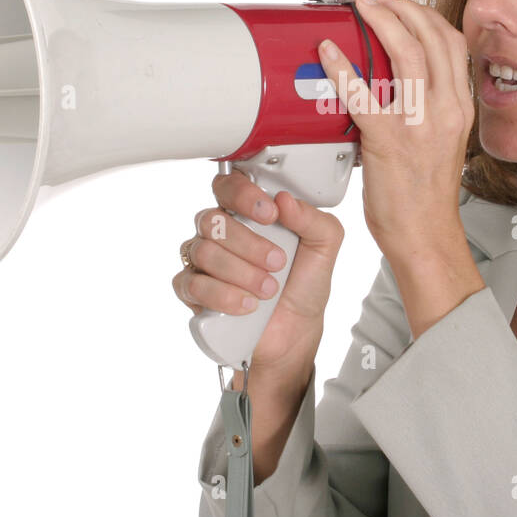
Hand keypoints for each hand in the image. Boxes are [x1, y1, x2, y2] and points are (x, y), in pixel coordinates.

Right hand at [171, 169, 343, 373]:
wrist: (296, 330)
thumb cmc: (303, 284)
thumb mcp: (324, 246)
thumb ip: (312, 219)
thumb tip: (286, 200)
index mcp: (246, 213)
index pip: (227, 186)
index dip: (243, 195)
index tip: (270, 214)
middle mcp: (220, 233)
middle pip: (213, 220)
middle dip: (250, 244)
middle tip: (278, 262)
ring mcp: (202, 262)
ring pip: (205, 252)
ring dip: (242, 273)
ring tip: (269, 289)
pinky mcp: (193, 291)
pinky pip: (193, 285)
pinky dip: (224, 296)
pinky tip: (248, 305)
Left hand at [318, 0, 474, 265]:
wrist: (424, 237)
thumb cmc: (425, 197)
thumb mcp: (440, 141)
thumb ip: (427, 108)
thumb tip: (397, 82)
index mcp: (459, 108)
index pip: (452, 43)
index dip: (426, 16)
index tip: (404, 6)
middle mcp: (446, 110)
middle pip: (432, 37)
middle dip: (402, 8)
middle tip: (377, 0)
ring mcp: (419, 123)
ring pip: (406, 53)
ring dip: (381, 22)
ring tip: (361, 10)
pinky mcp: (388, 140)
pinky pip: (362, 93)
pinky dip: (343, 67)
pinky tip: (329, 54)